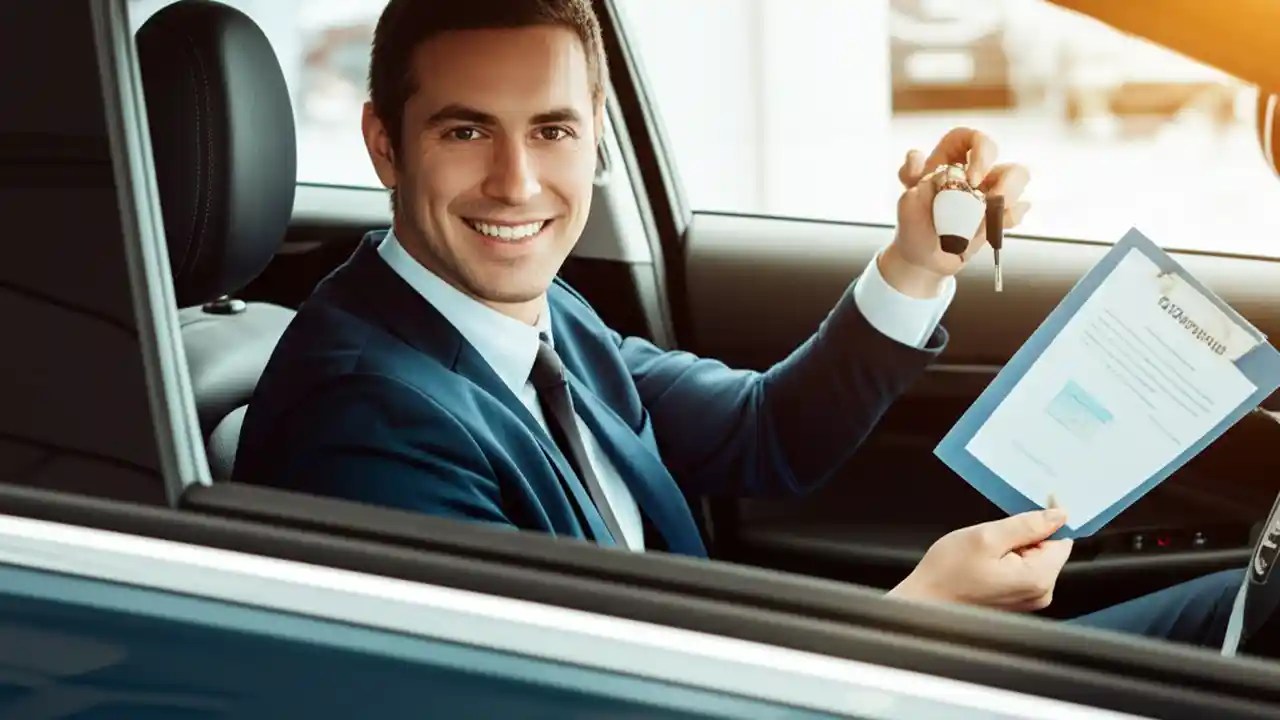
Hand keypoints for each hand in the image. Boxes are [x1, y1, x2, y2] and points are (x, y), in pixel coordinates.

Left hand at [878, 127, 1031, 297]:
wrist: (924, 261)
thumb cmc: (914, 228)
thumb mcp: (907, 203)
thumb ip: (913, 179)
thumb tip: (924, 160)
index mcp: (946, 161)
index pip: (967, 137)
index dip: (979, 148)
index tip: (973, 177)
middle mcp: (970, 171)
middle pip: (996, 153)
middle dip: (999, 174)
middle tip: (988, 201)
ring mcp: (986, 190)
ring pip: (1017, 175)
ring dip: (1011, 195)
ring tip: (993, 218)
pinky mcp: (998, 212)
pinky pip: (1017, 208)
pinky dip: (1010, 218)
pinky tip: (992, 231)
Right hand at [888, 508, 1072, 611]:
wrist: (924, 603)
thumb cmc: (948, 571)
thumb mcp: (985, 536)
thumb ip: (1027, 525)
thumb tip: (1060, 514)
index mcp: (1039, 578)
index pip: (1062, 539)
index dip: (1045, 519)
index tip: (1019, 512)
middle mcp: (1041, 593)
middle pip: (1049, 550)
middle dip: (1026, 536)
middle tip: (993, 535)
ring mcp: (1029, 599)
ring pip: (1035, 558)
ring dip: (1015, 547)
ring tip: (986, 549)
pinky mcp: (1016, 601)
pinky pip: (1024, 570)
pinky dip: (1009, 559)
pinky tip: (986, 560)